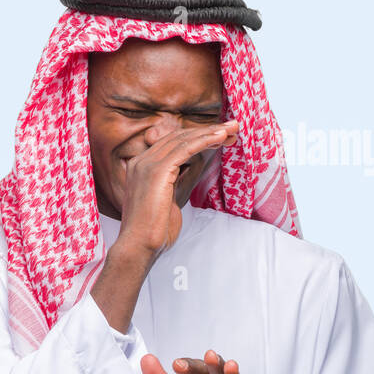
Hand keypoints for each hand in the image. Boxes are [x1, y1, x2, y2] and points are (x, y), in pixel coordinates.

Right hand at [119, 119, 238, 258]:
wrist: (140, 246)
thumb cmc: (155, 229)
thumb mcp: (172, 196)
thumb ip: (182, 176)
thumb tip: (198, 161)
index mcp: (141, 166)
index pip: (172, 143)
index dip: (198, 137)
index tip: (221, 136)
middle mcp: (141, 161)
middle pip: (178, 137)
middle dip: (207, 131)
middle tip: (232, 128)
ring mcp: (146, 164)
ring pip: (182, 140)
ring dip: (210, 133)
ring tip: (232, 129)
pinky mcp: (156, 171)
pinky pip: (185, 149)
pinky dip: (204, 141)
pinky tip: (221, 137)